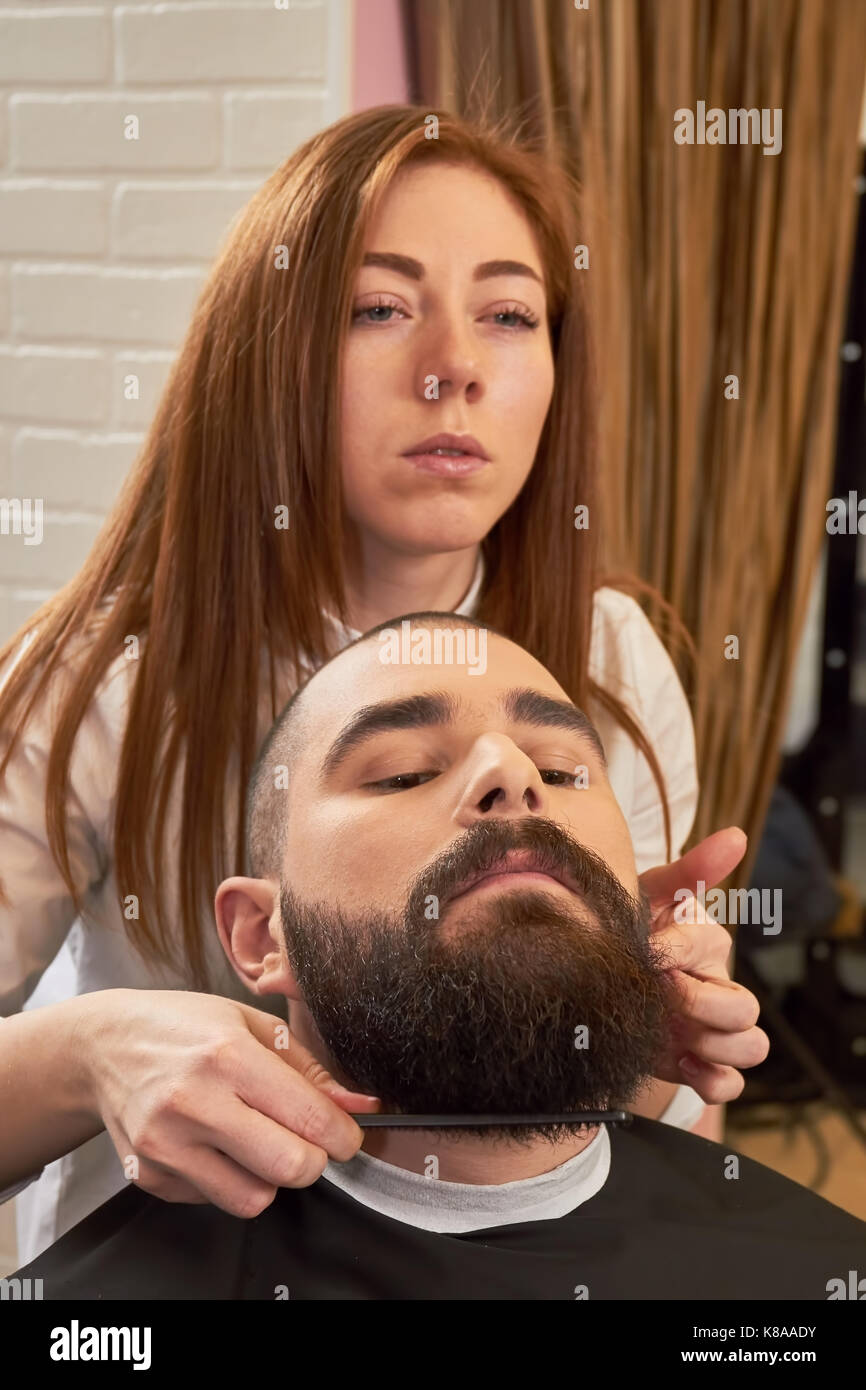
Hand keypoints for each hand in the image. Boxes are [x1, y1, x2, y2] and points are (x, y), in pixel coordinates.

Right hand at [80, 989, 380, 1216]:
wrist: (104, 1045)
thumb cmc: (185, 1026)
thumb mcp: (252, 1025)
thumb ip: (311, 1069)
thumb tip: (363, 1107)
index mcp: (227, 1056)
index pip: (310, 1119)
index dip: (344, 1136)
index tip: (347, 1136)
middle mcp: (192, 1103)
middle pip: (289, 1168)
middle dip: (313, 1161)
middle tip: (307, 1141)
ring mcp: (165, 1145)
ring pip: (253, 1199)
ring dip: (269, 1177)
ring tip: (255, 1140)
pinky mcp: (147, 1175)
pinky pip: (214, 1200)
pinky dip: (227, 1179)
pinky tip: (213, 1143)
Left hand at [638, 827, 769, 1103]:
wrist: (596, 977)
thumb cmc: (629, 929)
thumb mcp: (646, 896)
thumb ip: (687, 871)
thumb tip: (737, 835)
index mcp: (706, 944)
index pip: (706, 947)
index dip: (675, 953)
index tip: (644, 954)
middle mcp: (718, 986)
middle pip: (744, 1009)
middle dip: (700, 1005)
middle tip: (659, 995)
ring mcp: (711, 1030)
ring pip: (751, 1046)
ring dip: (715, 1046)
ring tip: (676, 1035)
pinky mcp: (698, 1062)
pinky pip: (730, 1083)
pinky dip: (712, 1080)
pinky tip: (681, 1064)